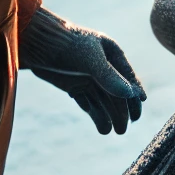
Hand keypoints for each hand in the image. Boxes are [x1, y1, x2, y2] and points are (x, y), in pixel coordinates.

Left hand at [20, 8, 145, 133]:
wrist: (35, 43)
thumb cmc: (67, 45)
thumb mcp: (90, 59)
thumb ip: (109, 77)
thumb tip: (131, 95)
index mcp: (112, 54)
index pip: (128, 77)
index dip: (134, 94)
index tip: (138, 111)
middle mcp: (103, 66)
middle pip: (117, 92)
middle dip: (122, 111)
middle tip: (124, 129)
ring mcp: (88, 76)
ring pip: (104, 100)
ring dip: (111, 115)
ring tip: (116, 132)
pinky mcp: (75, 85)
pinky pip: (89, 102)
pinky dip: (96, 115)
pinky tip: (103, 127)